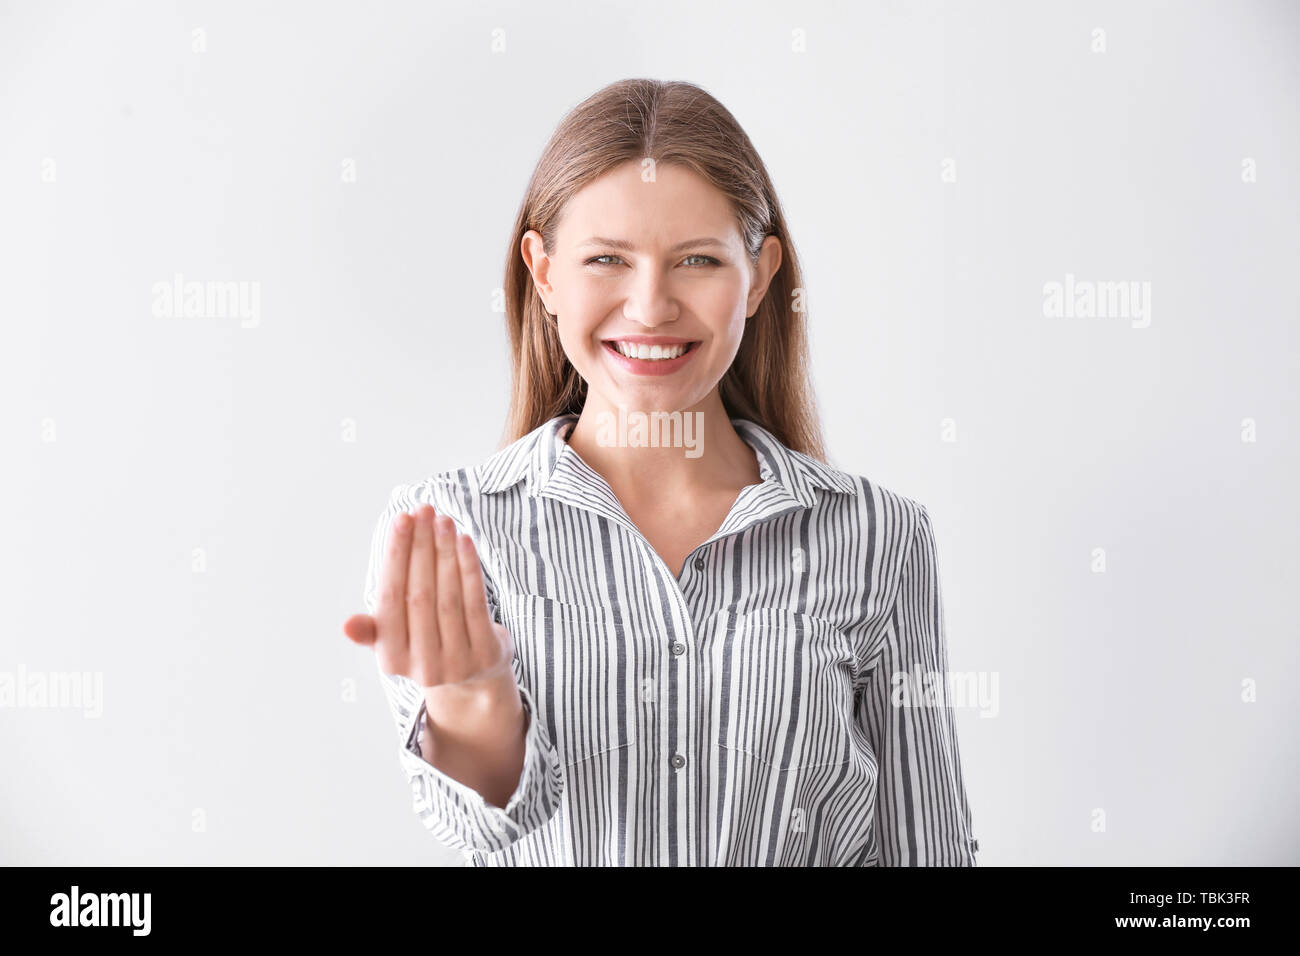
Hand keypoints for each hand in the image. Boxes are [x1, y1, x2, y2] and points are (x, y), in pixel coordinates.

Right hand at [344, 504, 515, 697]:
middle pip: (420, 594)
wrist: (473, 680)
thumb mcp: (395, 641)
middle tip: (423, 510)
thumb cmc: (426, 644)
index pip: (390, 598)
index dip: (395, 557)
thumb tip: (346, 626)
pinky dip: (470, 568)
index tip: (401, 519)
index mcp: (391, 659)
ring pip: (449, 596)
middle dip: (421, 547)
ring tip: (443, 519)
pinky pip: (476, 602)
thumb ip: (374, 628)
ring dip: (445, 552)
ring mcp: (457, 662)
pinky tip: (465, 541)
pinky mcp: (486, 652)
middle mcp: (423, 665)